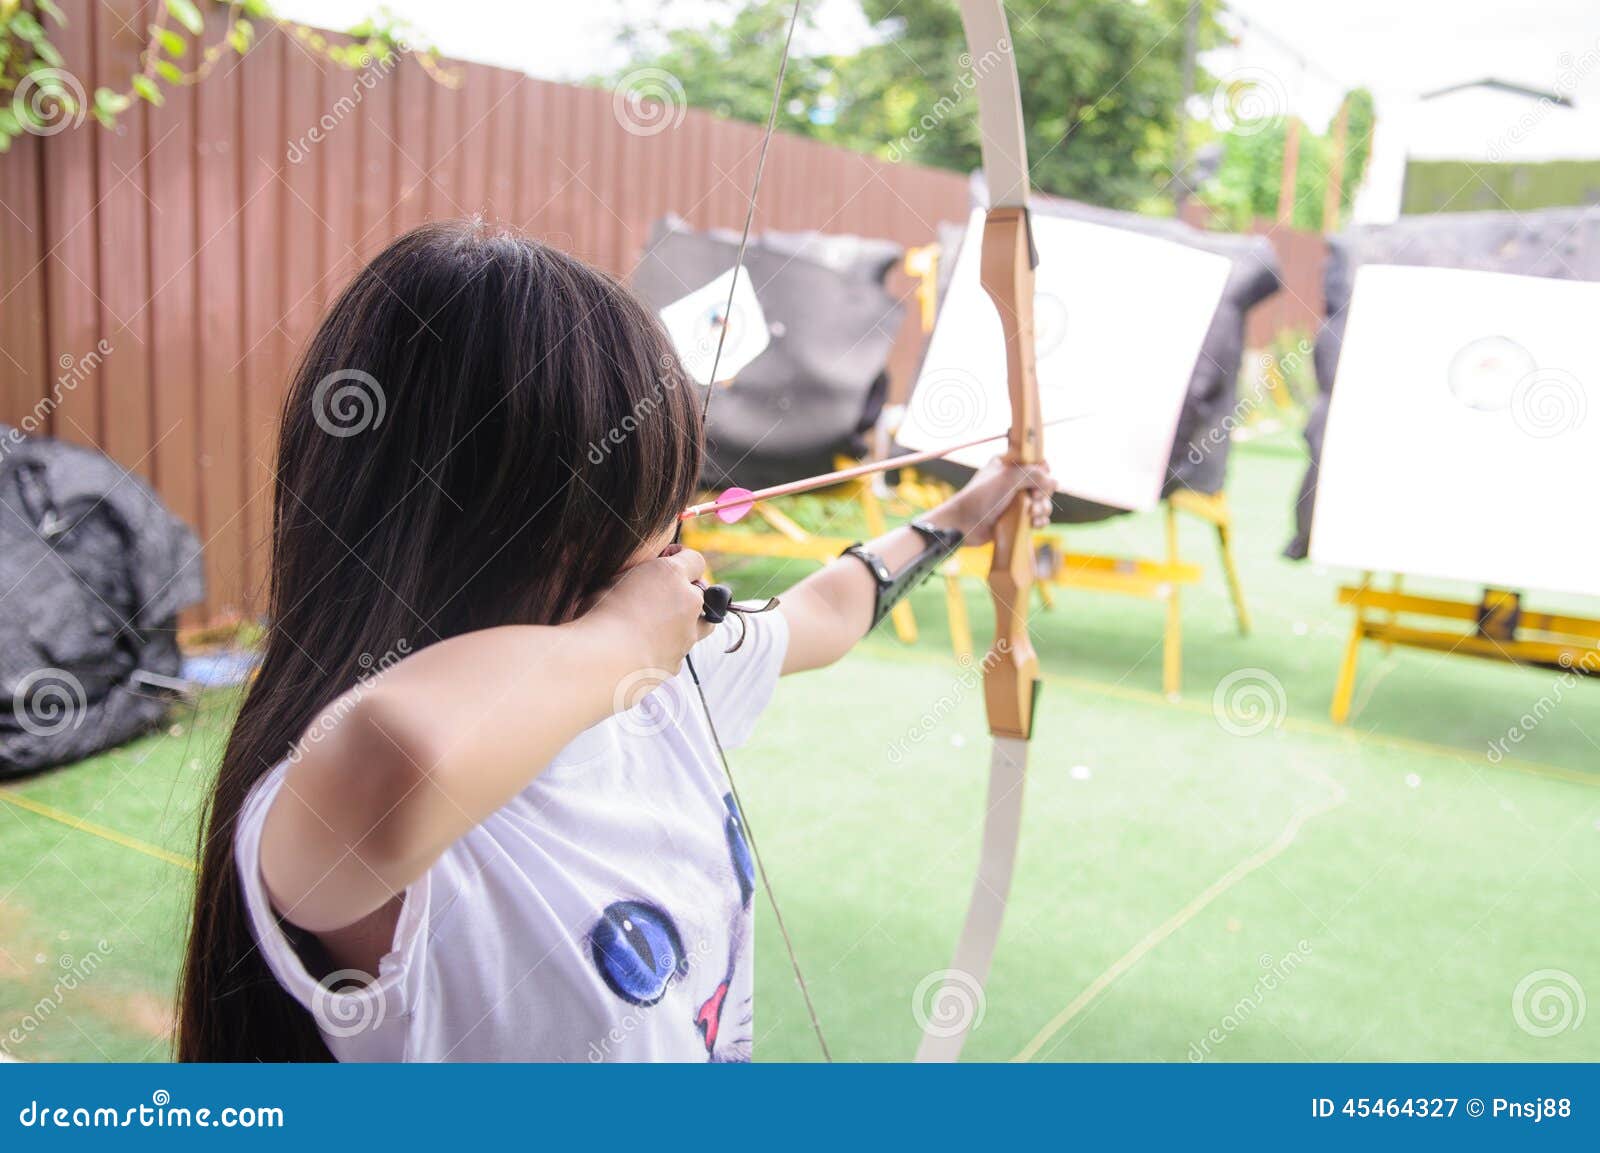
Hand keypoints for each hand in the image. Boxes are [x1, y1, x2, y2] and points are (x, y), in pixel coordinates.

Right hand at [582, 546, 715, 676]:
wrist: (602, 662)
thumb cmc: (601, 615)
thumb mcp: (613, 578)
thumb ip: (638, 574)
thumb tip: (643, 578)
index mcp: (671, 575)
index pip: (694, 560)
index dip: (680, 558)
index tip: (666, 560)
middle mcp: (688, 604)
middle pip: (704, 594)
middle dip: (689, 593)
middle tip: (663, 595)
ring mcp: (686, 637)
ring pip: (700, 626)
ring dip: (684, 622)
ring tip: (655, 625)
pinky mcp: (676, 663)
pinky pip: (678, 651)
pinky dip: (666, 648)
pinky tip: (641, 648)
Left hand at [928, 457, 1054, 547]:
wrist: (964, 524)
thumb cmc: (981, 497)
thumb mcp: (1008, 478)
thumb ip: (1033, 474)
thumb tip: (1052, 481)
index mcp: (1009, 465)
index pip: (1037, 463)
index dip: (1043, 473)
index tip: (1038, 482)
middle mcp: (1013, 481)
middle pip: (1043, 484)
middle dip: (1043, 494)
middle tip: (1033, 499)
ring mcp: (1015, 501)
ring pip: (1042, 502)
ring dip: (1042, 509)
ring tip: (1031, 514)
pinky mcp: (1016, 518)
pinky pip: (1037, 518)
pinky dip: (1039, 521)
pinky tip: (1034, 524)